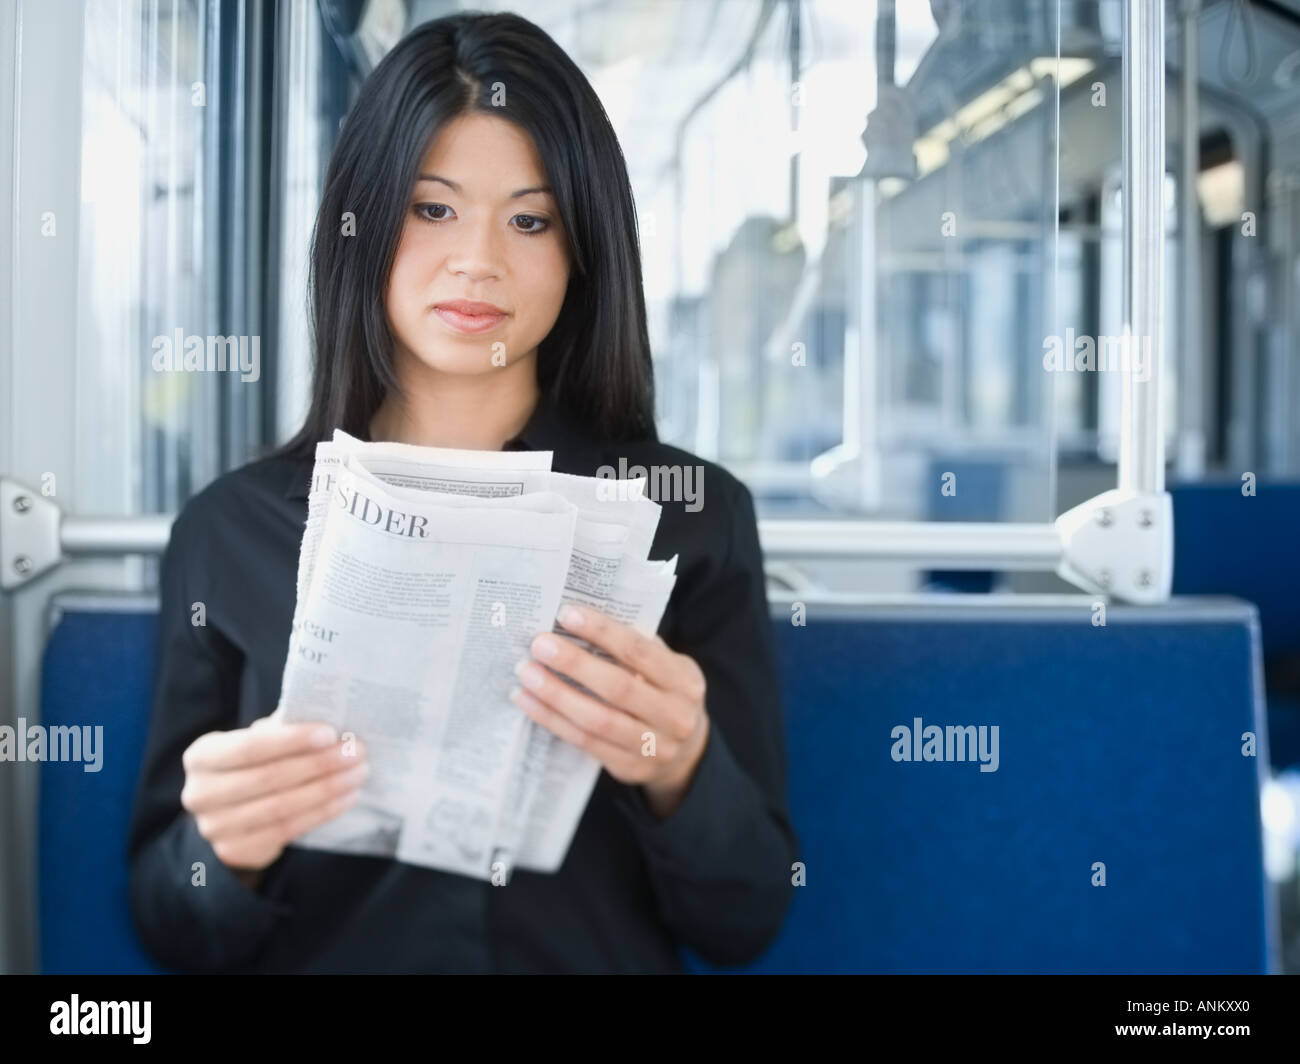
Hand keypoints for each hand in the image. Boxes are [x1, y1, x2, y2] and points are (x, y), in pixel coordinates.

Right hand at [180, 717, 368, 882]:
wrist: (230, 815)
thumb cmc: (251, 766)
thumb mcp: (256, 744)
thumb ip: (279, 732)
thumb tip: (324, 721)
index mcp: (202, 756)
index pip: (249, 747)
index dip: (291, 740)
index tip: (330, 733)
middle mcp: (200, 793)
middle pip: (269, 778)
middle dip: (319, 764)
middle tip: (356, 752)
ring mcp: (215, 827)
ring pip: (282, 806)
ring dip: (327, 789)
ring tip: (358, 774)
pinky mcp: (236, 851)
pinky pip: (288, 830)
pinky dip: (323, 812)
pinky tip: (347, 798)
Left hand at [509, 604, 708, 818]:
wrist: (687, 754)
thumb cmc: (664, 695)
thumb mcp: (666, 669)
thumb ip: (635, 649)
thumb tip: (578, 621)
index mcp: (684, 680)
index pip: (639, 651)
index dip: (602, 631)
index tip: (566, 614)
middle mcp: (675, 715)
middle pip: (618, 687)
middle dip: (574, 663)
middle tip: (539, 645)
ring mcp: (654, 746)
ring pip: (597, 719)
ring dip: (556, 695)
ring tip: (526, 673)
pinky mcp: (629, 767)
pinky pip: (585, 741)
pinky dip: (552, 719)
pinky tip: (528, 701)